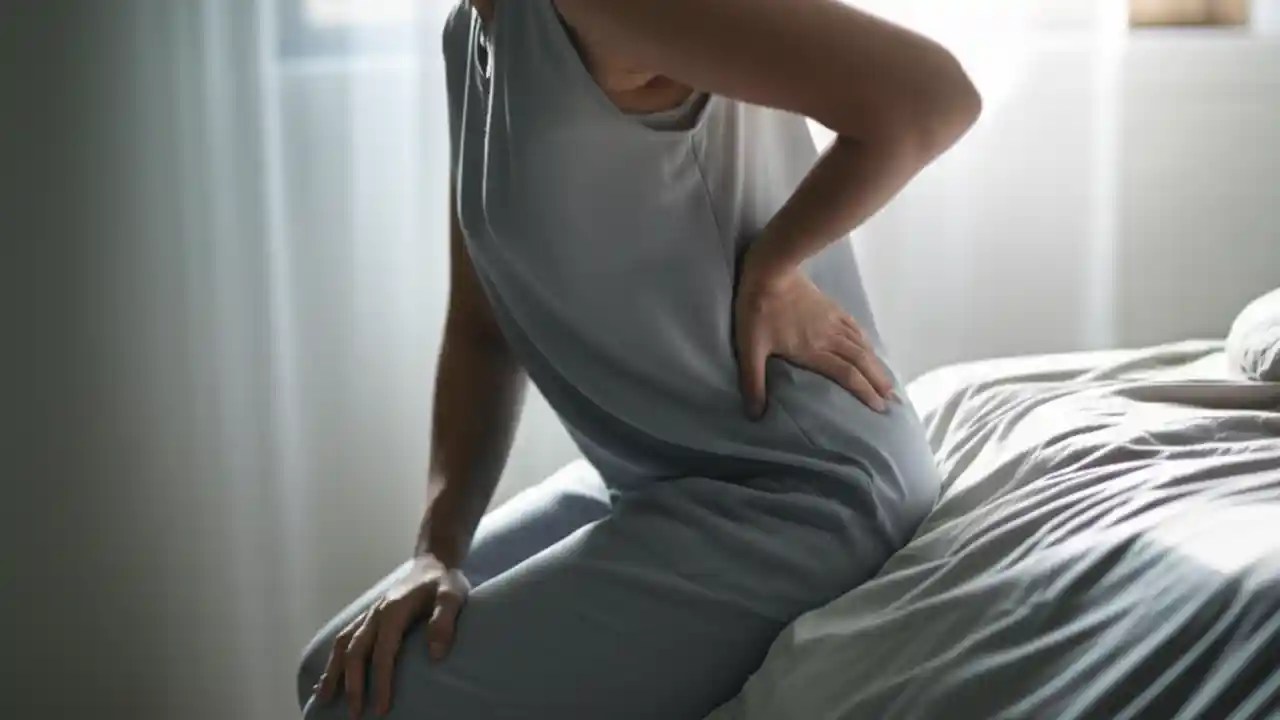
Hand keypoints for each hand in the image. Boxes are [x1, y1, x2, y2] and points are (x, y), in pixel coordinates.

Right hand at [315, 555, 470, 716]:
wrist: (434, 562)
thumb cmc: (444, 582)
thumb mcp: (453, 596)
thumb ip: (444, 622)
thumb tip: (435, 655)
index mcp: (394, 610)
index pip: (383, 652)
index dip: (381, 681)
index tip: (382, 707)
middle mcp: (376, 613)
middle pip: (355, 651)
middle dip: (352, 684)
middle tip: (355, 714)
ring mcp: (369, 614)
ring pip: (342, 644)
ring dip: (332, 672)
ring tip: (323, 698)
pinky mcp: (368, 617)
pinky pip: (344, 638)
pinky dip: (333, 659)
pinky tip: (327, 676)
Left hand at [734, 253, 894, 418]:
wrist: (770, 271)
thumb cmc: (758, 310)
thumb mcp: (750, 349)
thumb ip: (753, 382)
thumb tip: (754, 414)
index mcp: (814, 350)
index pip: (847, 375)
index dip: (864, 392)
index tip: (879, 407)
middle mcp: (830, 338)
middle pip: (861, 362)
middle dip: (878, 381)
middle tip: (892, 399)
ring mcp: (833, 321)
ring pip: (862, 346)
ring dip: (876, 364)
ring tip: (887, 380)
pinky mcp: (831, 307)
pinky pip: (855, 328)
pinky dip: (866, 342)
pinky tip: (869, 347)